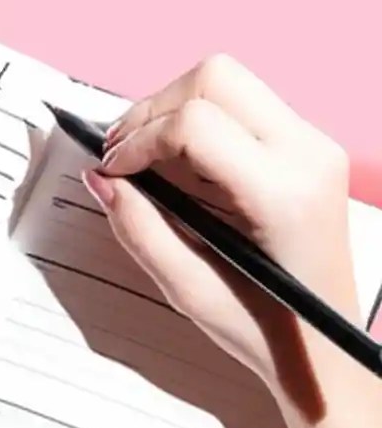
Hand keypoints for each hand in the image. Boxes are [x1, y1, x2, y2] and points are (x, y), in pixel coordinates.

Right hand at [85, 54, 381, 427]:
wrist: (325, 349)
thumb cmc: (267, 328)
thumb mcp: (188, 290)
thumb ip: (138, 227)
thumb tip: (100, 178)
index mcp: (284, 194)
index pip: (194, 123)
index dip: (139, 141)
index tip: (112, 170)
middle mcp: (307, 155)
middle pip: (214, 78)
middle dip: (153, 110)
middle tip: (121, 155)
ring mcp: (313, 145)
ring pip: (225, 79)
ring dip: (172, 109)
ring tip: (144, 156)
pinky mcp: (305, 145)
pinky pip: (240, 102)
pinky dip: (194, 118)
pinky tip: (176, 161)